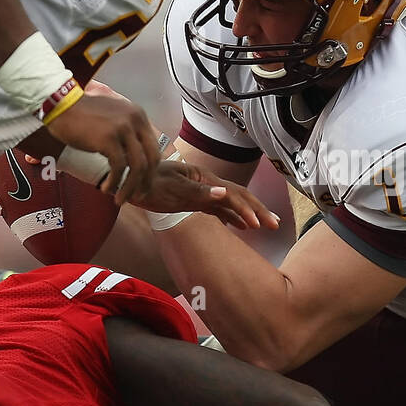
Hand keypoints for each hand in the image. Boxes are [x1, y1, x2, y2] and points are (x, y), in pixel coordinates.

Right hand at [46, 92, 162, 204]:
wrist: (60, 105)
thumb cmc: (83, 114)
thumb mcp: (114, 117)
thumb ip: (128, 132)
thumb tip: (135, 157)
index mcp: (139, 115)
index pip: (153, 148)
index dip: (151, 170)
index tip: (144, 184)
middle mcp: (135, 120)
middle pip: (151, 159)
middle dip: (146, 182)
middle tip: (139, 196)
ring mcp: (123, 128)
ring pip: (137, 166)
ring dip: (130, 187)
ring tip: (121, 199)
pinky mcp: (109, 138)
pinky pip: (119, 167)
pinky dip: (114, 181)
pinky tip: (107, 188)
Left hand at [139, 159, 279, 231]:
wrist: (130, 181)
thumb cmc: (148, 184)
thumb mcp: (173, 188)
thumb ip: (200, 192)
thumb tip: (225, 193)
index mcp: (205, 179)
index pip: (234, 195)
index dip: (248, 209)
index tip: (258, 225)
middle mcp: (207, 184)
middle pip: (238, 197)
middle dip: (257, 210)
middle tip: (275, 224)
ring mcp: (202, 192)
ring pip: (231, 203)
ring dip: (248, 214)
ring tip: (264, 226)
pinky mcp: (194, 200)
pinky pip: (219, 209)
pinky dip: (232, 217)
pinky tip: (238, 226)